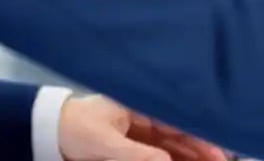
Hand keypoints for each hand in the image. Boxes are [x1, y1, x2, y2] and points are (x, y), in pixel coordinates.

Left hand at [58, 94, 227, 160]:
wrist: (44, 133)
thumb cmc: (74, 129)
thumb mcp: (104, 143)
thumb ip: (136, 154)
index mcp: (143, 108)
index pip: (180, 121)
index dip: (202, 136)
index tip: (219, 151)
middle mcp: (146, 119)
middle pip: (182, 136)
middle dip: (203, 150)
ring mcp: (140, 134)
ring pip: (174, 147)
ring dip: (192, 157)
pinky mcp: (132, 148)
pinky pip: (160, 154)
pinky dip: (174, 159)